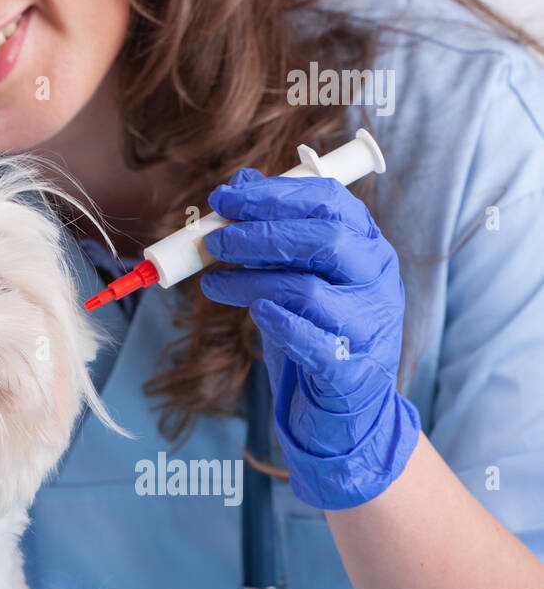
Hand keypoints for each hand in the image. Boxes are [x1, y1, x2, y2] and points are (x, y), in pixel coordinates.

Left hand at [198, 168, 420, 509]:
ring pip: (309, 290)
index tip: (225, 196)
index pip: (327, 201)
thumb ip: (275, 228)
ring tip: (213, 283)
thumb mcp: (299, 271)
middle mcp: (376, 279)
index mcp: (366, 244)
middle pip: (322, 240)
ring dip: (250, 281)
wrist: (348, 405)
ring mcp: (370, 325)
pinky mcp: (353, 370)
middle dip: (258, 234)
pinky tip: (252, 314)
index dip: (273, 194)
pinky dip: (278, 324)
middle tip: (213, 241)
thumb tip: (239, 183)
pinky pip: (314, 342)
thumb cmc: (319, 326)